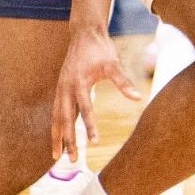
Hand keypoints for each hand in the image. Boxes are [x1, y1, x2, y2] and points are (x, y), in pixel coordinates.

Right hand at [49, 27, 140, 159]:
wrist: (84, 34)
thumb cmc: (101, 50)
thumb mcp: (114, 64)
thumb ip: (123, 83)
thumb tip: (138, 98)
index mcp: (78, 83)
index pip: (85, 110)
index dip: (89, 127)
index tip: (94, 143)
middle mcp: (65, 88)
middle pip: (65, 119)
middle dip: (68, 140)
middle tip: (72, 160)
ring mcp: (60, 89)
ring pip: (56, 118)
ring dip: (57, 137)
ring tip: (56, 156)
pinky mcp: (60, 89)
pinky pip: (56, 112)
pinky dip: (56, 126)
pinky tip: (59, 137)